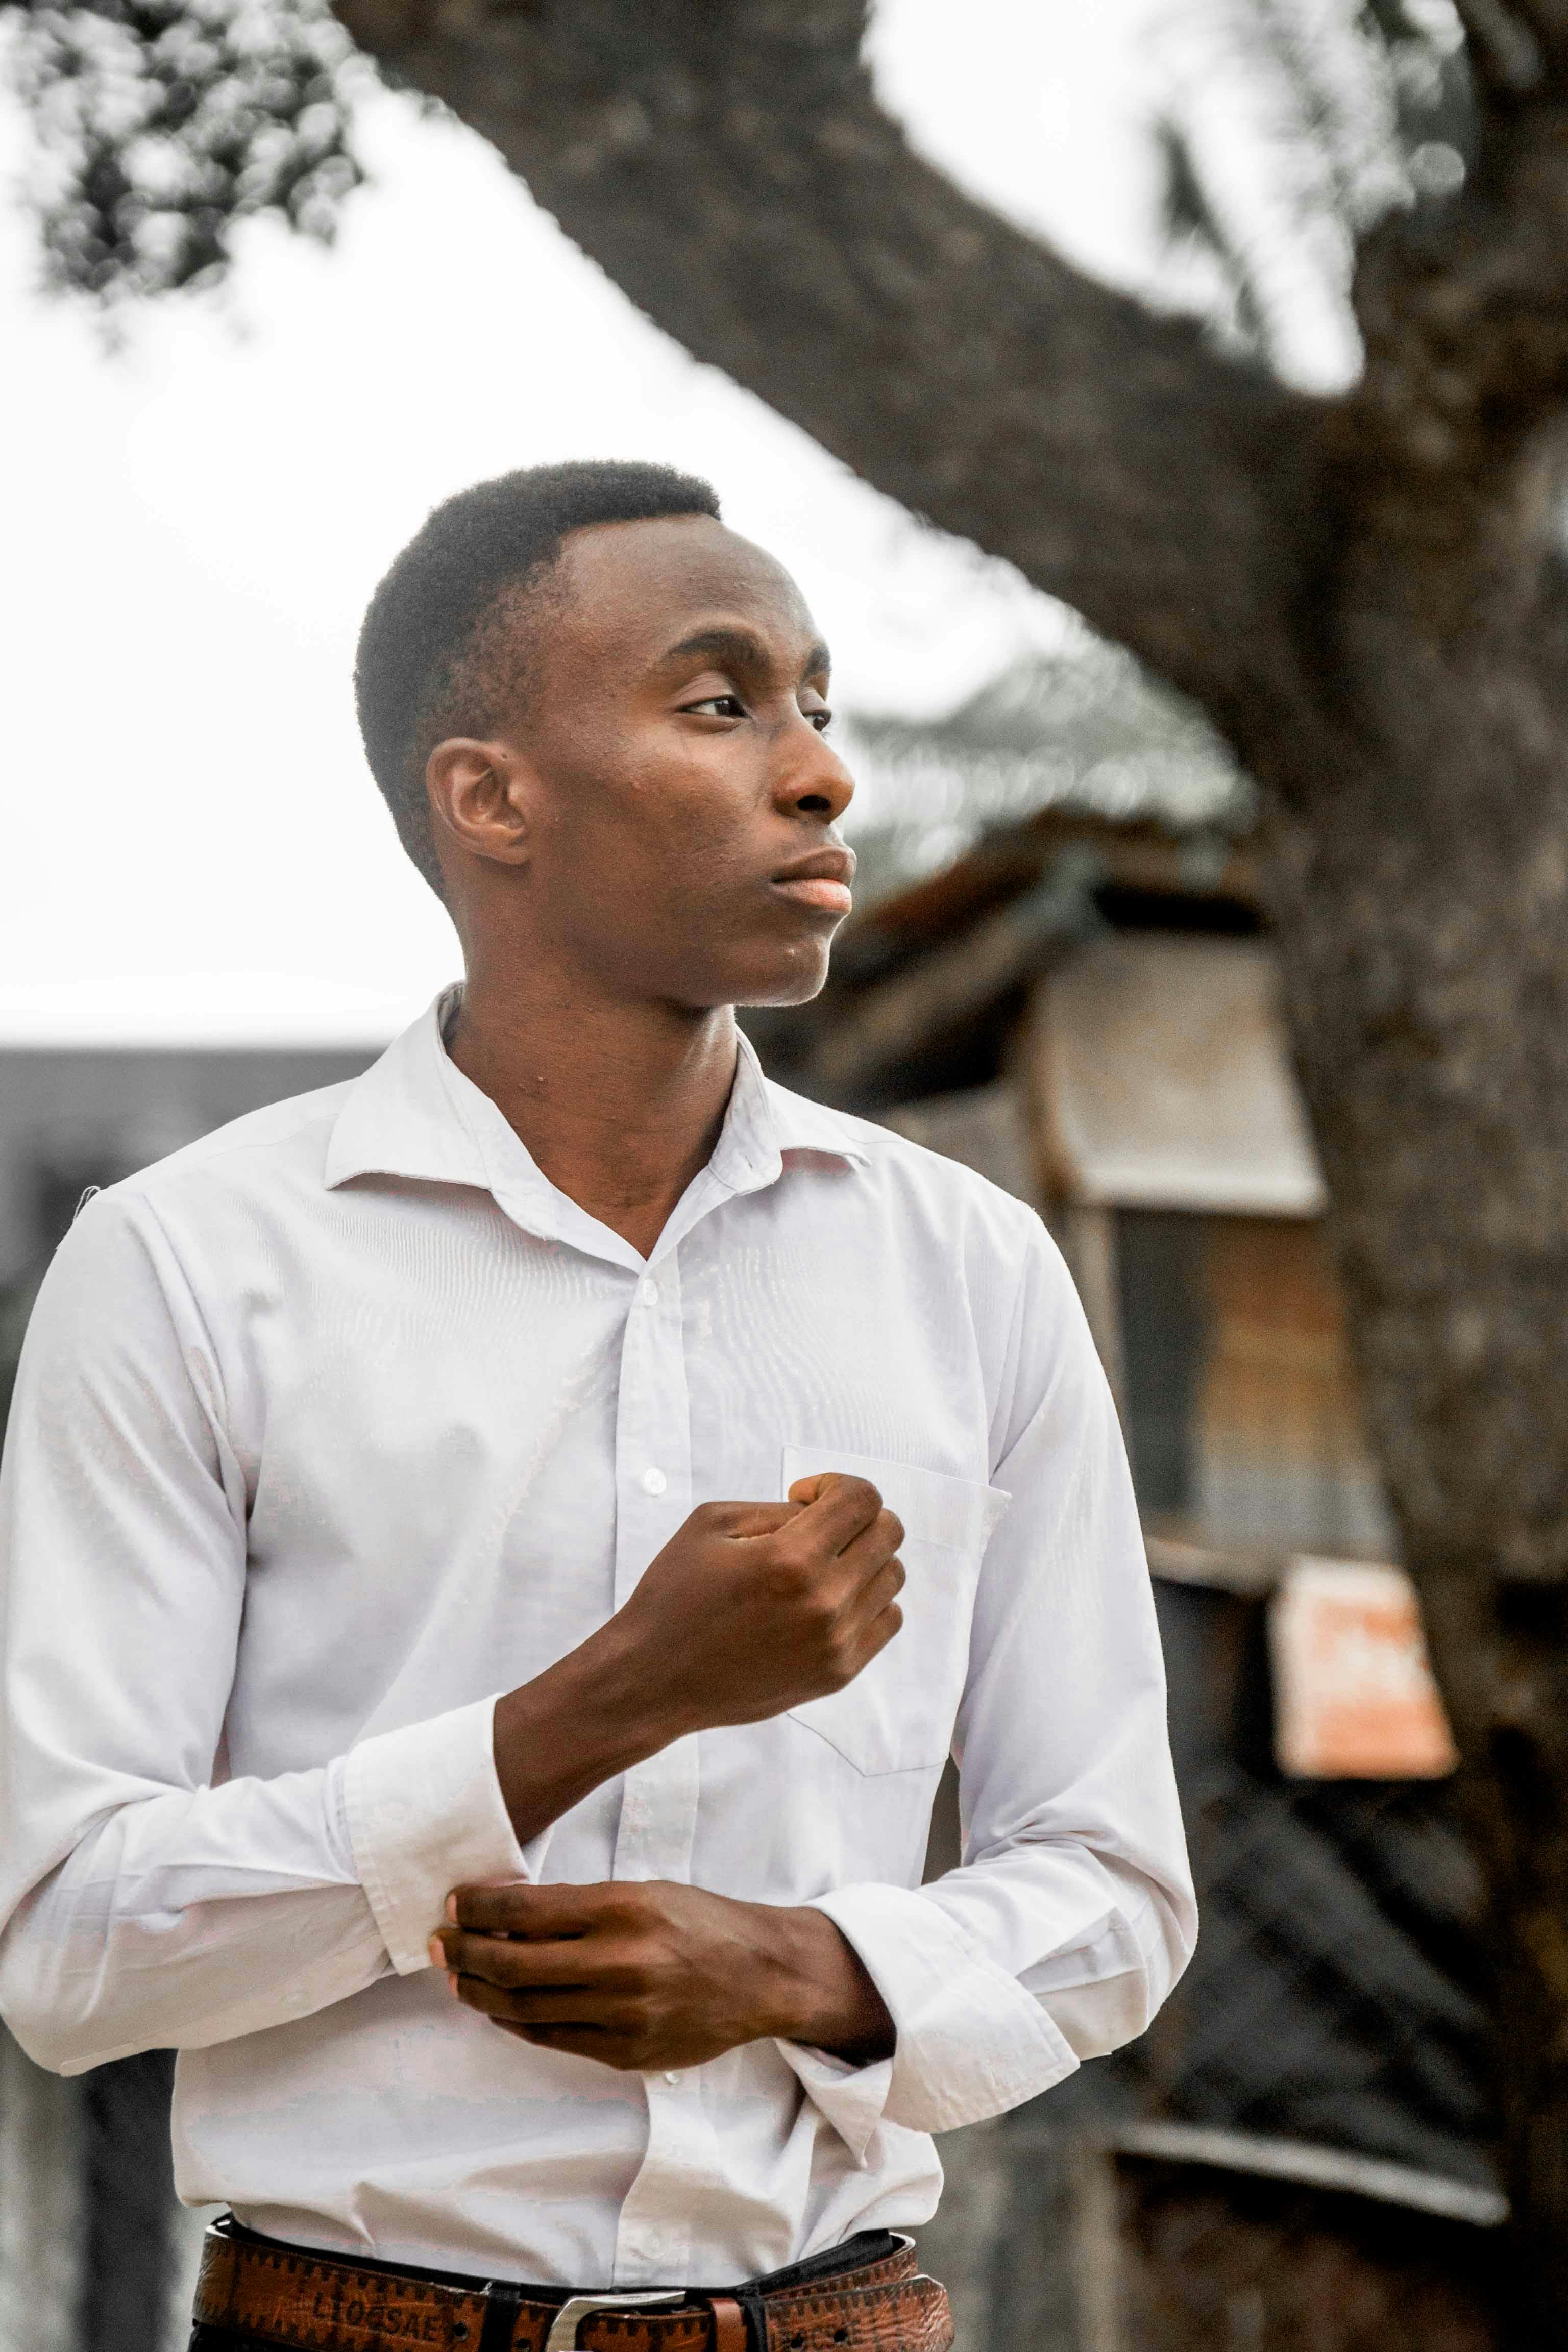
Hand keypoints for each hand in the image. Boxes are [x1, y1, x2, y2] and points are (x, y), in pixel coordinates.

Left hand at [430, 1879, 895, 2071]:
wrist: (761, 1975)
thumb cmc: (700, 1923)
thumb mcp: (644, 1892)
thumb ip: (580, 1906)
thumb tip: (506, 1912)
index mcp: (625, 1909)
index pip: (529, 1909)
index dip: (480, 1907)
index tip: (454, 1903)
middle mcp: (622, 1962)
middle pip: (516, 1963)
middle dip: (466, 1951)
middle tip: (439, 1943)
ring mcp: (624, 2014)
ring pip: (526, 2007)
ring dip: (482, 1991)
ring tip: (460, 1976)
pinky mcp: (627, 2051)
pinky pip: (553, 2039)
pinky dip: (516, 2022)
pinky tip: (499, 2007)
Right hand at [614, 1472, 905, 1730]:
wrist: (655, 1679)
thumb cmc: (674, 1597)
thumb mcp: (711, 1524)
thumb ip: (776, 1508)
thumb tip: (819, 1510)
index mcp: (791, 1558)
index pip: (862, 1499)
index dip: (836, 1483)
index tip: (806, 1497)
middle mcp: (825, 1601)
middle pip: (888, 1532)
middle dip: (856, 1516)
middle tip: (817, 1526)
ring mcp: (836, 1642)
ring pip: (892, 1576)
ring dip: (863, 1557)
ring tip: (821, 1565)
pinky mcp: (838, 1673)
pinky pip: (887, 1620)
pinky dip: (868, 1600)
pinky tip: (829, 1598)